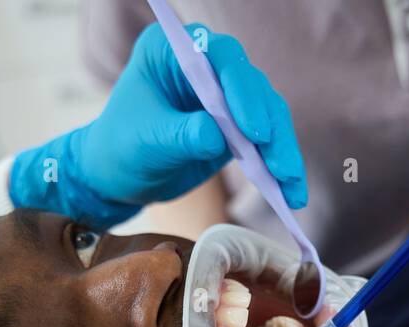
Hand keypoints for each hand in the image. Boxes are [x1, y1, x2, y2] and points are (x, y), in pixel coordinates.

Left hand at [11, 23, 305, 227]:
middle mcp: (205, 67)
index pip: (219, 58)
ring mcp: (225, 97)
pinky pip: (268, 141)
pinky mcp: (238, 127)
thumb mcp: (145, 143)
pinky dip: (279, 166)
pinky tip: (291, 192)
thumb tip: (217, 137)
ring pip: (268, 114)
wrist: (117, 177)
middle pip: (252, 87)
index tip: (253, 131)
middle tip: (280, 167)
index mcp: (173, 52)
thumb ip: (180, 136)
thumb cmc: (120, 150)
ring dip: (283, 150)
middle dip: (271, 129)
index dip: (241, 90)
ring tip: (291, 186)